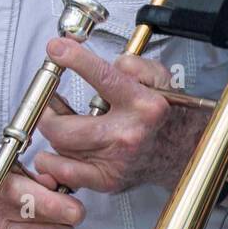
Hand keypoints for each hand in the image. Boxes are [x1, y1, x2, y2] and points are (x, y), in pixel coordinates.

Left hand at [33, 39, 208, 194]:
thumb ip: (132, 63)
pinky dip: (52, 161)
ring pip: (61, 147)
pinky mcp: (107, 180)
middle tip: (45, 99)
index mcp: (143, 106)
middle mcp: (127, 135)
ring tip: (56, 118)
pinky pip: (66, 173)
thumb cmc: (165, 113)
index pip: (103, 77)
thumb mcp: (158, 77)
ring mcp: (115, 162)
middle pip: (65, 127)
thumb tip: (105, 63)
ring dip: (52, 131)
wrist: (182, 151)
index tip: (55, 48)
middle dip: (47, 111)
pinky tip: (54, 149)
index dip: (74, 60)